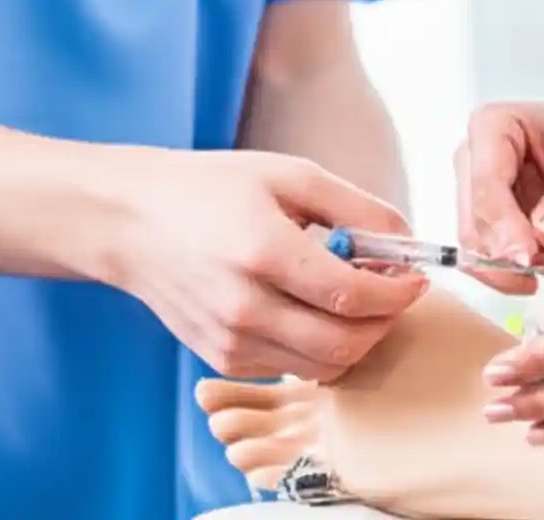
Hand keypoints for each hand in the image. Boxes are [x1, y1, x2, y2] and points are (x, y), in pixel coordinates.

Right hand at [106, 150, 427, 381]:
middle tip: (389, 293)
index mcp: (263, 251)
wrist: (130, 222)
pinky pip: (292, 367)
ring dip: (354, 339)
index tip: (414, 279)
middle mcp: (245, 306)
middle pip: (346, 344)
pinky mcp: (222, 359)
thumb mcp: (286, 175)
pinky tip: (307, 309)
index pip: (354, 296)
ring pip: (324, 367)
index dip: (398, 293)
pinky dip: (316, 348)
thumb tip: (406, 241)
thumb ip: (354, 207)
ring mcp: (231, 340)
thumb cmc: (207, 190)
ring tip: (350, 300)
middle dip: (383, 323)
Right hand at [454, 98, 543, 292]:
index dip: (503, 228)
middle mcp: (475, 156)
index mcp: (493, 125)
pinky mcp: (494, 213)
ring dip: (522, 261)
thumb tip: (542, 240)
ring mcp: (480, 187)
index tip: (526, 260)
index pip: (486, 185)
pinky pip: (498, 252)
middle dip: (509, 253)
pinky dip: (532, 261)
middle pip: (474, 220)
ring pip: (481, 244)